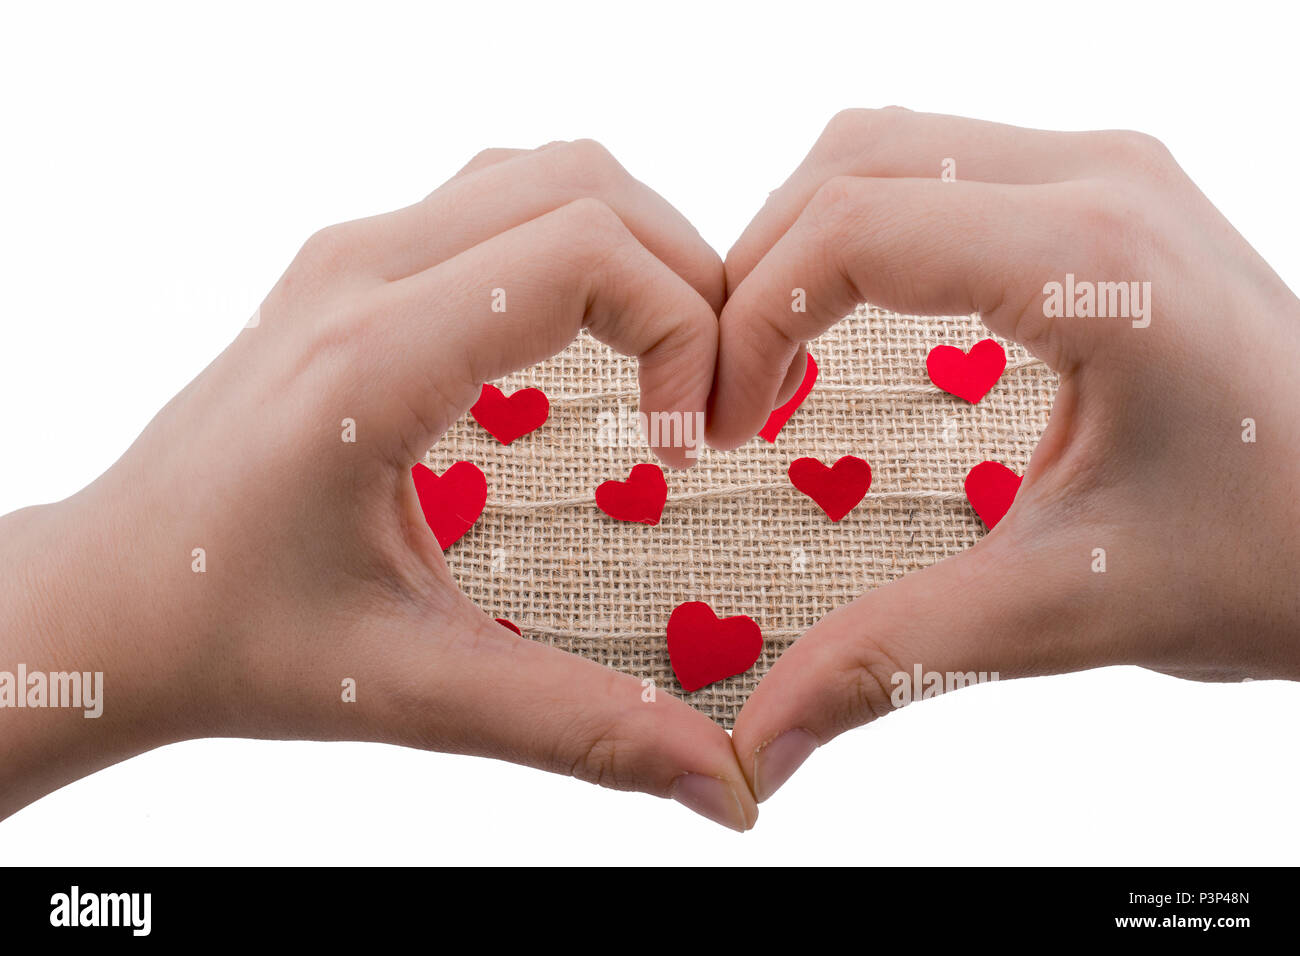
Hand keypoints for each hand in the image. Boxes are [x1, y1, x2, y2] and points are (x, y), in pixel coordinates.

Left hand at [0, 140, 760, 830]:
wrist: (109, 598)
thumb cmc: (232, 639)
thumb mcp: (410, 688)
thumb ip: (577, 728)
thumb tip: (723, 781)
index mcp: (370, 363)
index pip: (582, 252)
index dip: (682, 330)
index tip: (689, 446)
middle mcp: (356, 275)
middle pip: (583, 186)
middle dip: (685, 279)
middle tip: (705, 400)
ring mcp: (347, 257)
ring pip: (545, 172)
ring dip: (637, 249)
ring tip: (665, 362)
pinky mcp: (350, 267)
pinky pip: (499, 199)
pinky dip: (580, 244)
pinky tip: (589, 342)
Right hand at [711, 108, 1299, 801]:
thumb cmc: (1265, 558)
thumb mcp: (1064, 609)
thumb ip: (891, 661)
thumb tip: (759, 749)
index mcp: (1092, 262)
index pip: (854, 228)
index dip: (749, 319)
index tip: (722, 425)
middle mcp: (1102, 179)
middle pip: (854, 163)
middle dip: (758, 272)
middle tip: (729, 393)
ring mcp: (1110, 172)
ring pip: (890, 148)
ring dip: (806, 242)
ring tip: (773, 356)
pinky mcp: (1107, 193)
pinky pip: (940, 167)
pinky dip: (863, 232)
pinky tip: (849, 318)